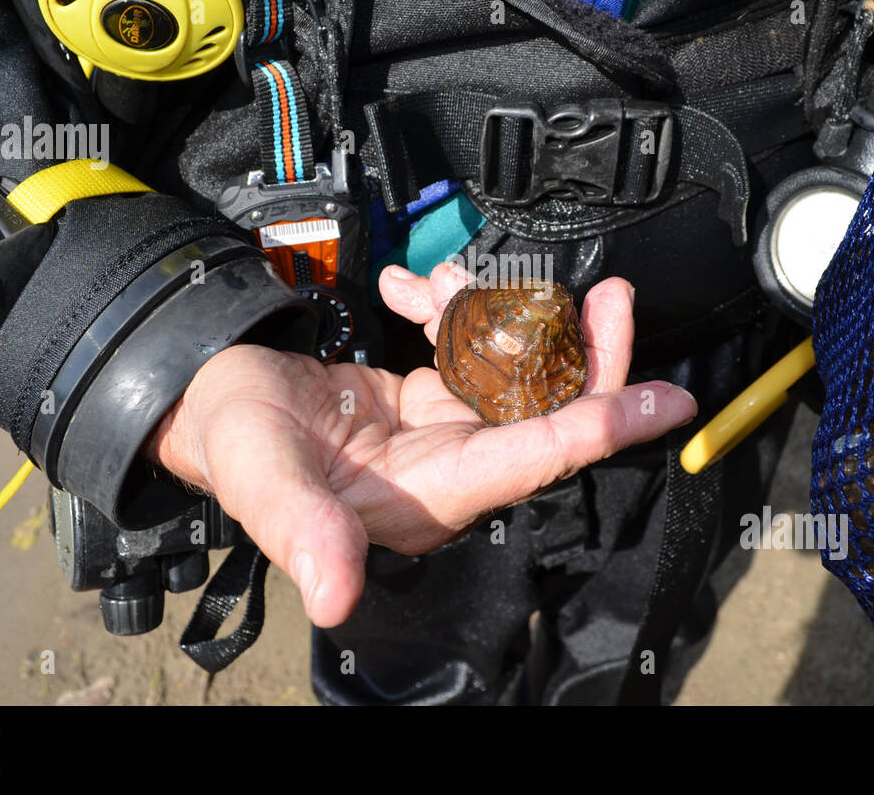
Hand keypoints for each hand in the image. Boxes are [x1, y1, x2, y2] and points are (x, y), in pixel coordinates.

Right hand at [146, 262, 696, 627]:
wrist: (209, 401)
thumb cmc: (231, 443)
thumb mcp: (262, 479)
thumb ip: (302, 531)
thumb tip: (334, 595)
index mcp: (427, 494)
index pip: (534, 460)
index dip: (600, 429)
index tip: (664, 401)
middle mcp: (451, 466)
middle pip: (551, 412)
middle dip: (586, 354)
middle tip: (608, 297)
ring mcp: (444, 430)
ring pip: (518, 371)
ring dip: (502, 314)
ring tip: (451, 278)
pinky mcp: (429, 398)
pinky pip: (471, 347)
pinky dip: (451, 307)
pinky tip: (410, 288)